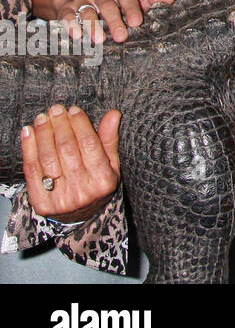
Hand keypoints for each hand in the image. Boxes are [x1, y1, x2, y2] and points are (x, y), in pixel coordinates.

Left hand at [22, 105, 120, 223]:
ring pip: (48, 158)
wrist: (80, 217)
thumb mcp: (111, 165)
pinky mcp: (41, 203)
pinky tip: (29, 133)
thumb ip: (109, 140)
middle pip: (67, 149)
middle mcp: (82, 191)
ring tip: (43, 118)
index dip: (80, 124)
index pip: (90, 145)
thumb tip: (113, 114)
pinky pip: (32, 171)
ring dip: (44, 134)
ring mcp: (60, 198)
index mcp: (103, 181)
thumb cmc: (96, 185)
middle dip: (60, 125)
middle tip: (56, 109)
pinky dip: (28, 149)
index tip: (73, 110)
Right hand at [49, 0, 174, 43]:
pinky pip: (67, 16)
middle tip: (121, 37)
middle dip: (114, 21)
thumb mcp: (131, 1)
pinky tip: (76, 35)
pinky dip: (70, 25)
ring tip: (99, 40)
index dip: (132, 9)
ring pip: (86, 11)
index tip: (137, 23)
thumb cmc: (112, 4)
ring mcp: (82, 1)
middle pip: (107, 5)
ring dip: (92, 25)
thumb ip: (150, 0)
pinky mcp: (66, 10)